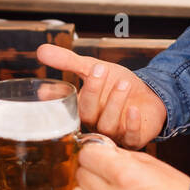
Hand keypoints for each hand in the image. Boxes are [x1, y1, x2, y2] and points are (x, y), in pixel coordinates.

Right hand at [36, 44, 167, 147]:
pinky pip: (129, 136)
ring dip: (115, 102)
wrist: (149, 94)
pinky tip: (133, 109)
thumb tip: (40, 50)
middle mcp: (94, 124)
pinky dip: (131, 124)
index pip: (65, 105)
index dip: (57, 98)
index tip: (47, 89)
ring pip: (107, 124)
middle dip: (93, 91)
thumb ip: (68, 61)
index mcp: (81, 108)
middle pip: (87, 114)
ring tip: (123, 83)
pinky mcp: (133, 139)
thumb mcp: (92, 68)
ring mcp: (113, 133)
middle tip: (100, 69)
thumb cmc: (116, 83)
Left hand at [72, 142, 189, 189]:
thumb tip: (100, 149)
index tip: (99, 154)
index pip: (87, 155)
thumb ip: (121, 156)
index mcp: (125, 174)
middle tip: (103, 171)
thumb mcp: (151, 163)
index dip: (93, 152)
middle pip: (81, 174)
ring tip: (101, 189)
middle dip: (91, 169)